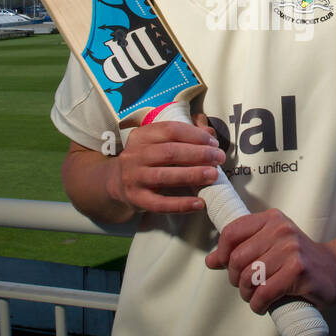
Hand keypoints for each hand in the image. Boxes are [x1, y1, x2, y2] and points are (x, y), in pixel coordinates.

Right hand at [108, 114, 222, 214]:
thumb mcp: (157, 143)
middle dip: (198, 154)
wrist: (117, 182)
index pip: (170, 130)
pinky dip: (181, 204)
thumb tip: (209, 132)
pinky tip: (199, 203)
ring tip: (213, 175)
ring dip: (191, 175)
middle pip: (169, 152)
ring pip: (164, 175)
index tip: (213, 143)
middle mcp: (134, 155)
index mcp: (141, 136)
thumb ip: (183, 136)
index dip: (195, 135)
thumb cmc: (146, 160)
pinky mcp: (136, 198)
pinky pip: (160, 203)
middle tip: (218, 158)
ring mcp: (133, 177)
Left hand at [204, 209, 335, 312]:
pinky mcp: (299, 271)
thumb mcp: (270, 245)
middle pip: (238, 258)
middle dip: (235, 278)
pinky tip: (262, 305)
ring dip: (247, 293)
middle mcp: (281, 230)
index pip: (232, 232)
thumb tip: (211, 260)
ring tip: (254, 296)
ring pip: (250, 276)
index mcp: (271, 219)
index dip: (221, 253)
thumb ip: (242, 248)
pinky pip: (265, 291)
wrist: (335, 270)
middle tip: (244, 286)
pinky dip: (258, 303)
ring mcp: (291, 249)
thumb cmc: (298, 260)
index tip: (223, 266)